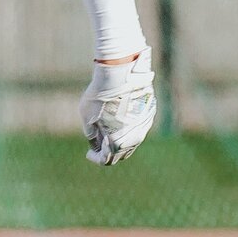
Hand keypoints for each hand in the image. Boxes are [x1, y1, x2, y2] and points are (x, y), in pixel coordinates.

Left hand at [80, 48, 156, 165]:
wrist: (119, 76)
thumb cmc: (99, 98)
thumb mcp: (87, 118)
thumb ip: (92, 135)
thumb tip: (95, 145)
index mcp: (116, 143)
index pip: (106, 160)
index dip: (96, 158)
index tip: (88, 153)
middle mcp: (134, 138)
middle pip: (121, 153)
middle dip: (109, 152)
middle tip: (98, 146)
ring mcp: (144, 126)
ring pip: (133, 141)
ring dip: (121, 141)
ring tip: (108, 132)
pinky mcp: (149, 114)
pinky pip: (139, 127)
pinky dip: (129, 128)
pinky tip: (120, 119)